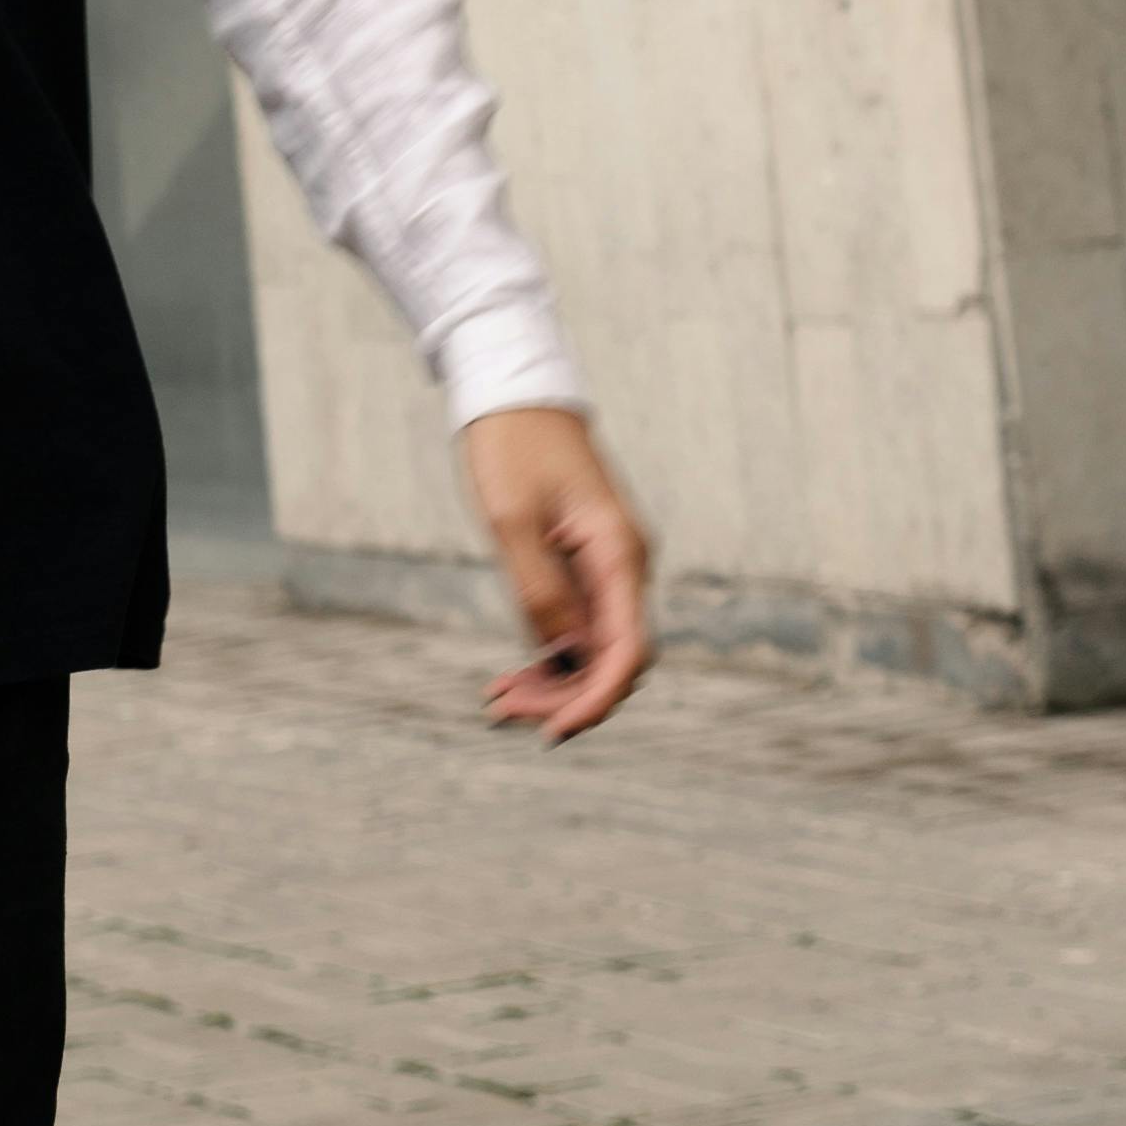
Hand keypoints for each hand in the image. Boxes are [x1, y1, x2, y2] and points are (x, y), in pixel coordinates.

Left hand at [461, 406, 651, 743]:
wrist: (515, 396)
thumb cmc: (511, 447)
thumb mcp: (511, 520)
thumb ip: (540, 590)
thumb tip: (563, 655)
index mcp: (619, 553)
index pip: (628, 649)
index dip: (597, 698)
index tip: (554, 729)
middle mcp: (625, 566)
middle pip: (613, 658)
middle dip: (567, 696)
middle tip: (504, 712)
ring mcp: (608, 567)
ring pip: (595, 649)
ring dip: (554, 682)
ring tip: (498, 701)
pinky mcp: (586, 567)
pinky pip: (579, 626)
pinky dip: (550, 655)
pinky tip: (512, 678)